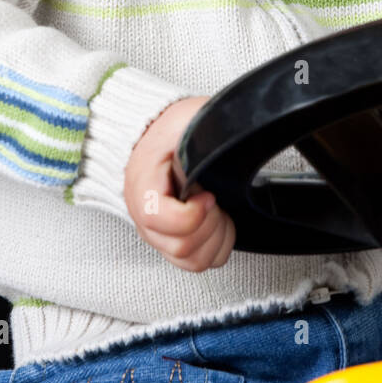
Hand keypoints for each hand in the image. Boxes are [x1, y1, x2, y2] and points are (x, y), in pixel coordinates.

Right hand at [123, 97, 235, 269]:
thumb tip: (239, 130)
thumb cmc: (173, 130)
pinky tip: (218, 221)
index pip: (157, 218)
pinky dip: (217, 246)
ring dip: (216, 236)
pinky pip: (200, 263)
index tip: (208, 194)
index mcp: (142, 187)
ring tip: (217, 210)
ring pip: (194, 261)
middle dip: (211, 223)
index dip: (191, 213)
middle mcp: (145, 218)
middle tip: (214, 199)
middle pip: (181, 247)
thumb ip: (207, 127)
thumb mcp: (189, 119)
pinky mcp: (174, 243)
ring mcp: (159, 235)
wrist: (158, 139)